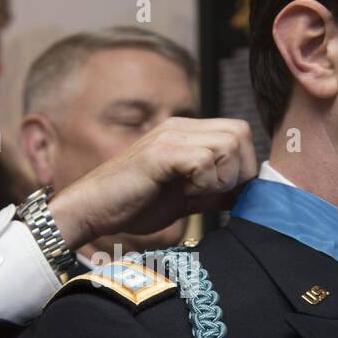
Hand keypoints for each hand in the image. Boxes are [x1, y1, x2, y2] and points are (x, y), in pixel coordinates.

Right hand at [48, 117, 257, 248]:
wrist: (92, 209)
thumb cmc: (133, 205)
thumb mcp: (184, 199)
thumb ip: (213, 193)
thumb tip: (245, 195)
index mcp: (186, 133)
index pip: (239, 132)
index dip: (244, 164)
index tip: (229, 193)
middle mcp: (180, 127)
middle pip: (240, 133)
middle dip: (241, 170)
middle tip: (219, 194)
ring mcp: (169, 137)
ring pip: (228, 144)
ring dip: (223, 176)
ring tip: (198, 193)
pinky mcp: (160, 152)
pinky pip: (205, 160)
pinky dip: (205, 183)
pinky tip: (186, 194)